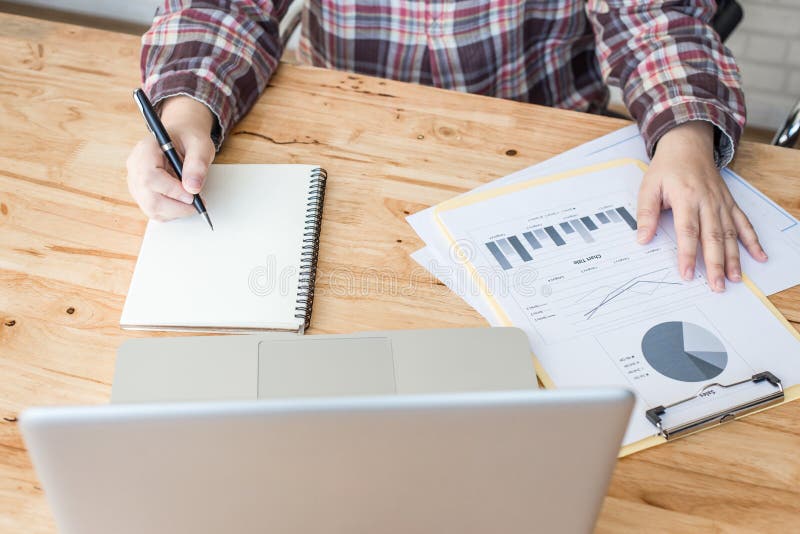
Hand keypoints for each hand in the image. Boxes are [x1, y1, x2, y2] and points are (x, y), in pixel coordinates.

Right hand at [126, 96, 214, 220]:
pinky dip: (172, 212)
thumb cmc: (188, 140)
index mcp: (146, 150)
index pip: (149, 177)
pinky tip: (182, 201)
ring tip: (192, 199)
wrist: (180, 138)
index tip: (192, 195)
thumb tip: (193, 188)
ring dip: (176, 211)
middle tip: (198, 203)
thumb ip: (197, 163)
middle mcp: (135, 167)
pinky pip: (154, 211)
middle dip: (177, 206)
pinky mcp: (142, 194)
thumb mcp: (200, 145)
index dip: (172, 190)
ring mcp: (136, 182)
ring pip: (151, 208)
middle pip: (149, 198)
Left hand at [636, 121, 766, 291]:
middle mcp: (707, 202)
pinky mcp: (729, 203)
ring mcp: (721, 203)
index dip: (688, 254)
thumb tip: (642, 239)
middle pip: (713, 237)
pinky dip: (752, 240)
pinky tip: (758, 256)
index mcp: (686, 198)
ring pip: (730, 234)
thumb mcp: (648, 187)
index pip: (688, 231)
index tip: (687, 274)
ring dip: (734, 258)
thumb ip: (646, 214)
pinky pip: (742, 223)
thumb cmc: (667, 168)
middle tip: (717, 286)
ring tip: (735, 279)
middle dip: (716, 264)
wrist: (688, 145)